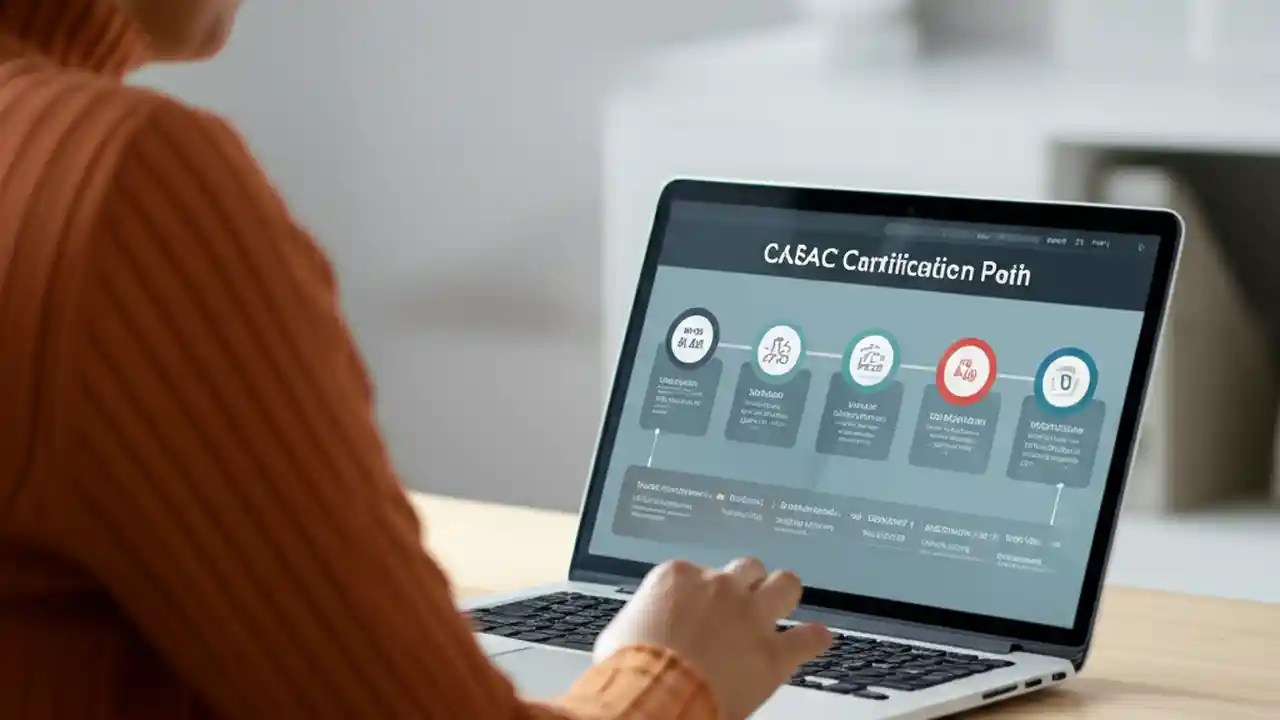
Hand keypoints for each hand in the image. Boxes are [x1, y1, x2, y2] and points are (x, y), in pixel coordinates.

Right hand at [594, 558, 831, 719]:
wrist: (654, 694)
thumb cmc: (631, 668)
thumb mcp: (619, 633)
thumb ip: (642, 618)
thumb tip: (639, 629)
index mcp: (680, 577)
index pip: (700, 572)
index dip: (702, 591)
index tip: (700, 605)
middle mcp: (720, 588)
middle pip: (748, 569)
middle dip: (748, 583)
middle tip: (745, 599)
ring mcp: (751, 617)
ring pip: (786, 585)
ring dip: (784, 594)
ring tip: (784, 602)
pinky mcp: (773, 653)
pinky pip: (809, 638)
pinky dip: (814, 639)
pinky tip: (817, 639)